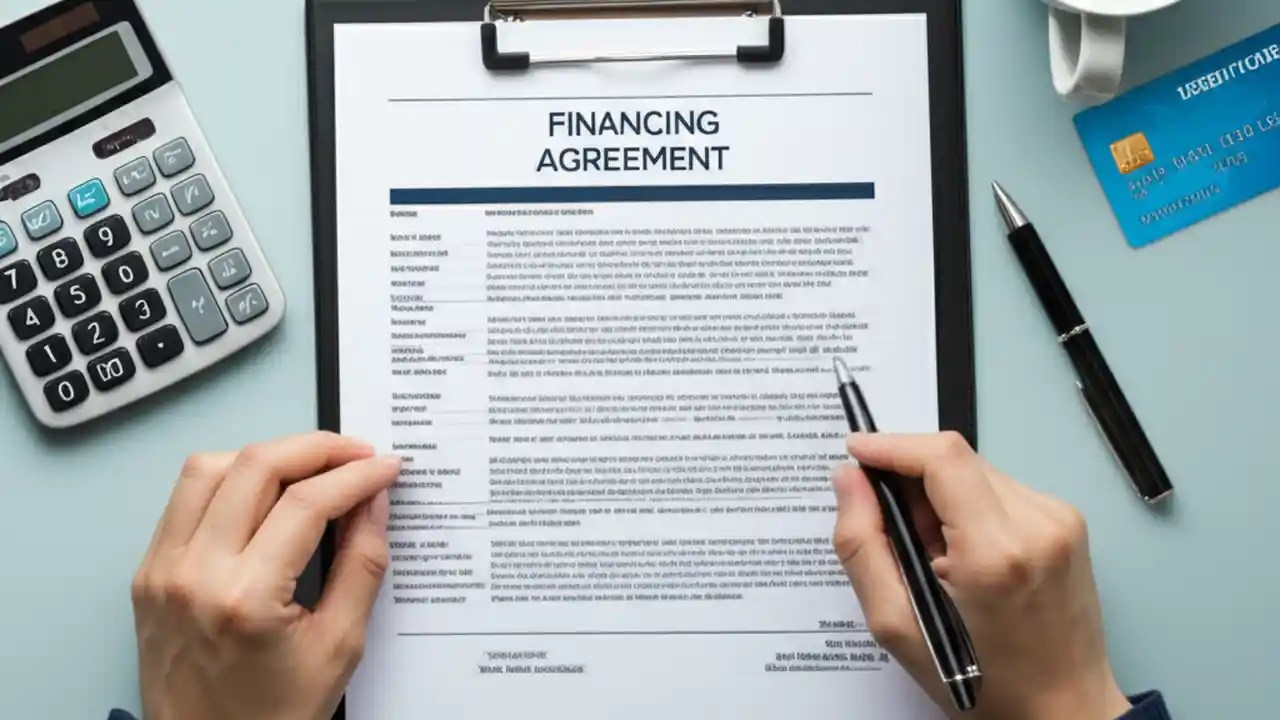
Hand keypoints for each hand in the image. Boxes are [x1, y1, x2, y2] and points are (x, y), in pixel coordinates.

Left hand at [131, 432, 400, 719]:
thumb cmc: (271, 716)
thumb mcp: (339, 647)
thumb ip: (362, 565)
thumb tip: (375, 501)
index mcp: (245, 599)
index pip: (306, 503)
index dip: (355, 475)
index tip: (386, 467)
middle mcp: (193, 575)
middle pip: (256, 467)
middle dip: (316, 448)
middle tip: (357, 453)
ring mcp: (162, 571)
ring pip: (210, 468)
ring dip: (267, 455)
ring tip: (312, 466)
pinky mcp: (148, 572)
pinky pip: (184, 498)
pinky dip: (229, 478)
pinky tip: (264, 490)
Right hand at [832, 432, 1131, 719]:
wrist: (1063, 709)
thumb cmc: (983, 680)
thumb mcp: (898, 626)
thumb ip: (862, 546)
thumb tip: (849, 480)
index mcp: (996, 552)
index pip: (941, 458)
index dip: (892, 445)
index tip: (857, 451)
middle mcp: (1038, 524)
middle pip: (957, 459)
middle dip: (912, 479)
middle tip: (896, 531)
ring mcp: (1060, 520)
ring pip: (977, 471)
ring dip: (942, 497)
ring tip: (936, 557)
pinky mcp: (1068, 522)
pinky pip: (1002, 490)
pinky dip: (971, 509)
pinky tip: (967, 555)